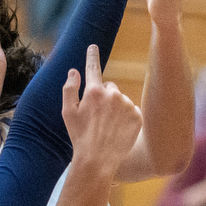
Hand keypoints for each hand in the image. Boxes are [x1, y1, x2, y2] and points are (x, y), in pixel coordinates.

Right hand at [63, 44, 142, 176]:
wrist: (98, 159)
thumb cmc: (79, 137)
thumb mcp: (68, 113)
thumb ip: (69, 89)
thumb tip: (74, 71)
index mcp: (94, 91)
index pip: (93, 68)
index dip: (92, 56)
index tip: (93, 46)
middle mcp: (113, 94)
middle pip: (109, 87)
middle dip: (103, 98)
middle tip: (96, 118)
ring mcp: (127, 104)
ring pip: (120, 100)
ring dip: (115, 109)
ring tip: (107, 127)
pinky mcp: (137, 115)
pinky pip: (131, 110)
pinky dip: (125, 118)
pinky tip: (117, 130)